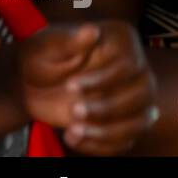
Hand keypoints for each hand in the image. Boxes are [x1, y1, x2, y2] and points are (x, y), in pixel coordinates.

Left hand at [17, 22, 156, 155]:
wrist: (33, 82)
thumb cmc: (42, 56)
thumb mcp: (47, 45)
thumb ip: (69, 40)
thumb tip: (91, 31)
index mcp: (122, 42)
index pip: (130, 65)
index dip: (103, 80)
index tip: (70, 86)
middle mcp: (136, 68)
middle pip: (144, 93)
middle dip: (108, 108)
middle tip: (73, 111)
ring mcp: (133, 95)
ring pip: (142, 120)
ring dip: (109, 132)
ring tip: (73, 131)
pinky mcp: (123, 119)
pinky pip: (128, 139)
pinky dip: (102, 146)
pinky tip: (73, 138)